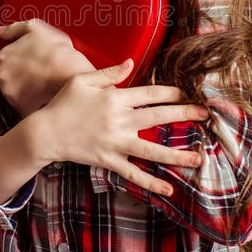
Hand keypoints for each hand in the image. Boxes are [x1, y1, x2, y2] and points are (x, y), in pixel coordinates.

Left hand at [0, 19, 94, 116]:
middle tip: (38, 73)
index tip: (32, 62)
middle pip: (8, 76)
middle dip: (21, 75)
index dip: (20, 60)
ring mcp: (9, 92)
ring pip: (14, 91)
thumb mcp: (37, 28)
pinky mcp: (19, 107)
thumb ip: (16, 28)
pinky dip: (31, 102)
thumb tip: (1, 31)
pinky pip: (23, 105)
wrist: (70, 74)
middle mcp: (2, 74)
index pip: (6, 60)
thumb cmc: (56, 50)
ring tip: (42, 83)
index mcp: (4, 55)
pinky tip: (43, 94)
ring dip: (25, 89)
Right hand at [40, 58, 208, 196]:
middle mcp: (119, 121)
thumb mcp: (83, 81)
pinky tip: (169, 189)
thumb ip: (109, 73)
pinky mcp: (109, 161)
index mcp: (114, 99)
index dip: (170, 92)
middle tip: (205, 115)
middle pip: (157, 118)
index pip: (149, 94)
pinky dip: (151, 183)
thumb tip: (130, 62)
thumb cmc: (63, 104)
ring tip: (198, 158)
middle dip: (184, 115)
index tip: (186, 92)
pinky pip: (134, 174)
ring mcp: (115, 143)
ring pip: (152, 150)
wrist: (45, 133)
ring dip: (177, 155)